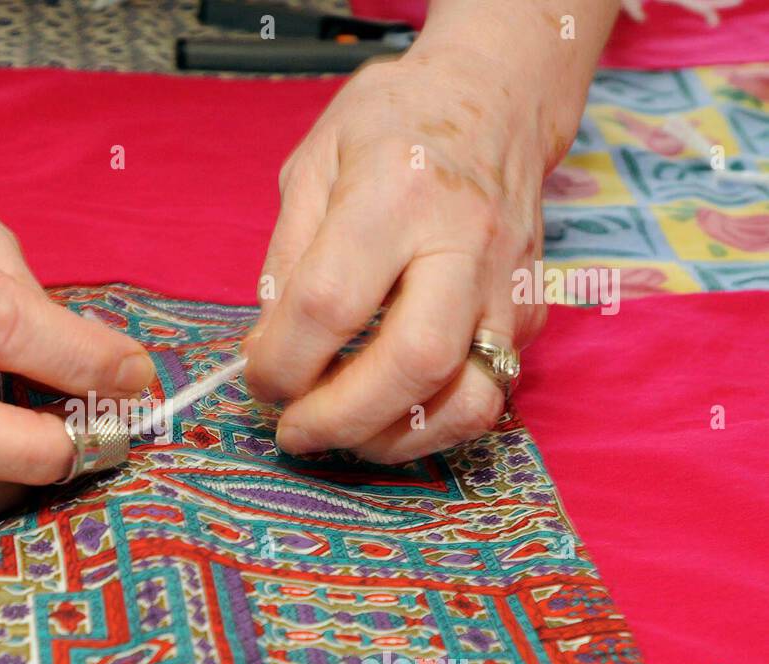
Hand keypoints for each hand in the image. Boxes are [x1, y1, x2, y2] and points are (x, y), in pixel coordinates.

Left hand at [245, 50, 556, 463]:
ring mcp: (507, 283)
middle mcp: (464, 242)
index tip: (259, 379)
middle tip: (295, 432)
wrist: (497, 97)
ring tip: (343, 434)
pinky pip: (487, 392)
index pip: (329, 303)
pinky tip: (387, 410)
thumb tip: (269, 350)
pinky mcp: (531, 313)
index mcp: (395, 192)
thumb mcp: (312, 165)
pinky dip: (430, 421)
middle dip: (342, 418)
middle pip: (413, 363)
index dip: (283, 362)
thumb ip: (287, 259)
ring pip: (467, 399)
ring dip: (395, 439)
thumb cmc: (392, 125)